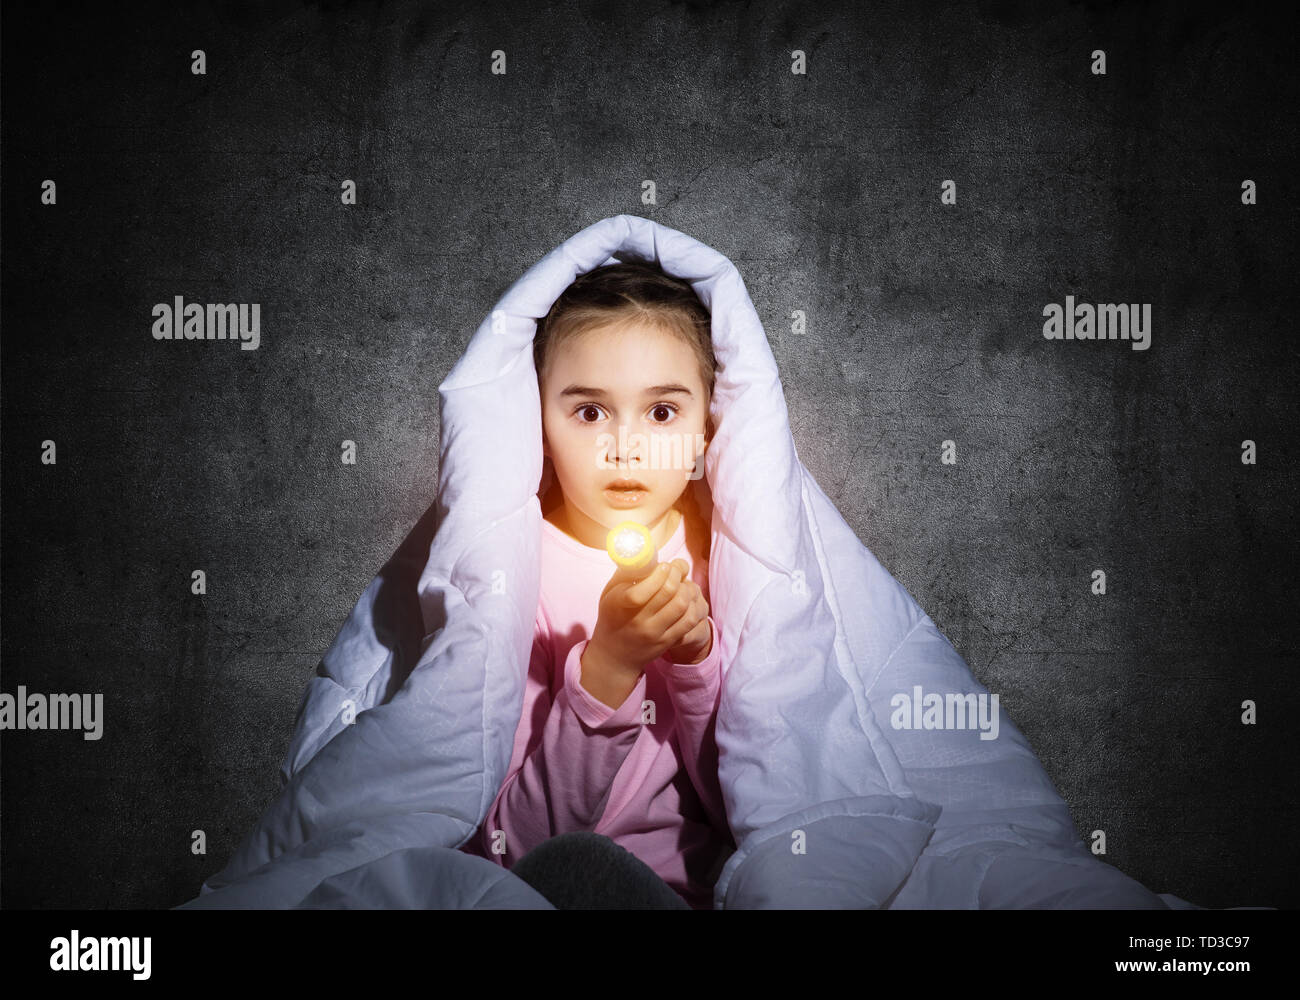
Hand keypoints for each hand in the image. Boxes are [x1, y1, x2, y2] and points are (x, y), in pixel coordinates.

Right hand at [589, 558, 710, 673]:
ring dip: (686, 588)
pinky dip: (693, 605)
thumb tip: (644, 552)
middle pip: (667, 592)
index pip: (641, 590)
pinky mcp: (667, 642)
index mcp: (619, 605)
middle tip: (676, 569)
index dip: (658, 573)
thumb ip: (625, 572)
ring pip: (682, 605)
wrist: (614, 655)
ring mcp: (654, 633)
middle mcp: (637, 620)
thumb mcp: (610, 593)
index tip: (664, 565)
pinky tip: (686, 598)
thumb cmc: (613, 616)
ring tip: (682, 583)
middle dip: (676, 574)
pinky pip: (689, 620)